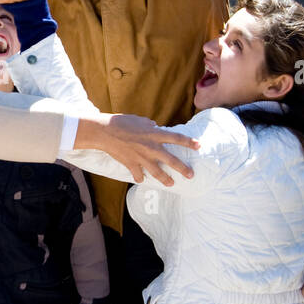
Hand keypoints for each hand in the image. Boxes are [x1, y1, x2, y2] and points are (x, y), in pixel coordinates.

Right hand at [74, 113, 199, 183]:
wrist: (105, 131)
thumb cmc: (121, 122)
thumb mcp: (139, 120)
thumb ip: (149, 124)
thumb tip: (155, 126)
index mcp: (154, 134)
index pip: (176, 138)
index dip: (189, 142)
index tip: (199, 146)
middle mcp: (151, 147)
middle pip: (171, 160)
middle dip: (183, 168)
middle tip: (191, 175)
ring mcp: (141, 158)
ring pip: (157, 172)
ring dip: (165, 179)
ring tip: (171, 184)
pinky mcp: (131, 164)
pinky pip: (138, 175)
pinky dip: (140, 177)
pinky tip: (141, 180)